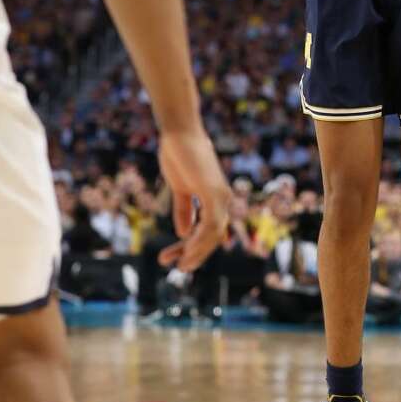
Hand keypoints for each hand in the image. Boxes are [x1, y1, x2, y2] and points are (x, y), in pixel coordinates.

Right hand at [156, 127, 232, 269]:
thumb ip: (184, 209)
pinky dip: (200, 238)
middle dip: (195, 253)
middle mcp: (224, 199)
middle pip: (214, 236)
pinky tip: (186, 247)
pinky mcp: (215, 192)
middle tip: (179, 268)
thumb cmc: (179, 155)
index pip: (208, 230)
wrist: (179, 133)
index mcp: (216, 198)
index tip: (177, 259)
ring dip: (198, 251)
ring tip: (182, 265)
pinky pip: (211, 223)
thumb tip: (183, 233)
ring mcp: (222, 196)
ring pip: (214, 233)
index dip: (193, 246)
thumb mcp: (181, 188)